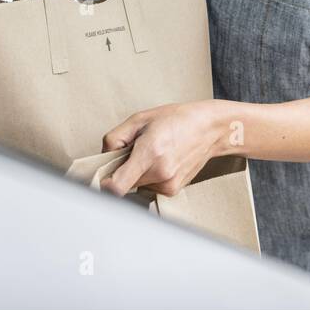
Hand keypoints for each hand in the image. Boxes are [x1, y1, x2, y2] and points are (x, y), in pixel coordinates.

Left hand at [99, 102, 222, 197]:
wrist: (209, 128)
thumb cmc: (176, 119)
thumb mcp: (140, 119)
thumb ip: (114, 138)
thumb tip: (102, 158)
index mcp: (149, 153)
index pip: (117, 187)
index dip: (103, 185)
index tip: (101, 179)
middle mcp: (160, 173)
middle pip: (124, 184)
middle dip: (122, 170)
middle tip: (132, 152)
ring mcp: (168, 184)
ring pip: (137, 185)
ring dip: (137, 173)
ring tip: (152, 153)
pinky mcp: (173, 191)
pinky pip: (149, 187)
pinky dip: (149, 176)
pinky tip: (161, 161)